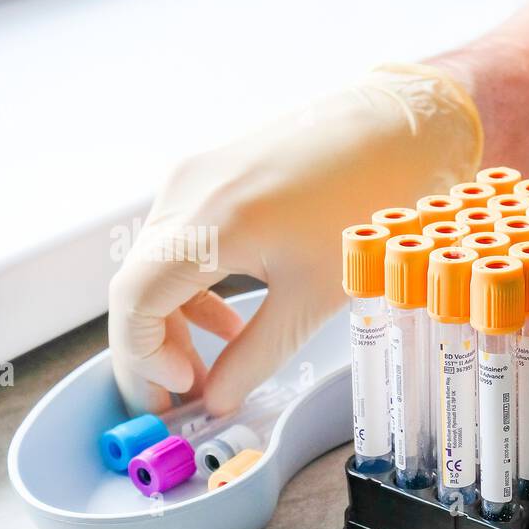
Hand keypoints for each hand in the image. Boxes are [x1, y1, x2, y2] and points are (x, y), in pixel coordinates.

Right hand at [108, 64, 480, 415]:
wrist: (396, 130)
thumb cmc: (367, 204)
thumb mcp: (313, 297)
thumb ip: (256, 356)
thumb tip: (220, 398)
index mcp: (208, 223)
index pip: (133, 301)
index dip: (143, 357)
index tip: (176, 394)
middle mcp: (187, 193)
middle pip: (136, 285)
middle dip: (152, 349)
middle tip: (181, 398)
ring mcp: (195, 178)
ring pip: (154, 264)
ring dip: (172, 321)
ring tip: (207, 368)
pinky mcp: (211, 174)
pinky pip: (179, 240)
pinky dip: (190, 287)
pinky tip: (228, 321)